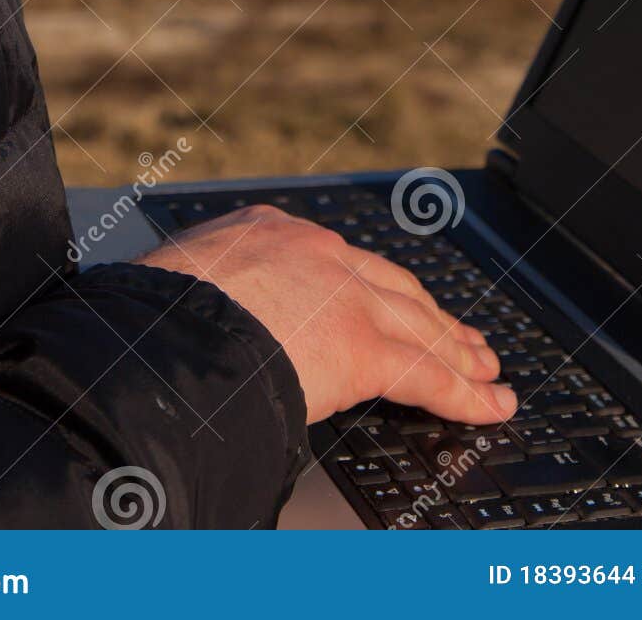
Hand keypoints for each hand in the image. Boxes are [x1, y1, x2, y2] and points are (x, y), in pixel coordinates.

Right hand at [138, 204, 517, 425]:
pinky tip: (491, 407)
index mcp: (267, 234)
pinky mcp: (365, 348)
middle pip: (393, 286)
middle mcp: (316, 253)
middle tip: (462, 335)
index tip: (386, 299)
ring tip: (485, 370)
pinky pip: (428, 375)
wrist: (164, 329)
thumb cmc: (150, 317)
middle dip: (430, 314)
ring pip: (419, 326)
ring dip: (458, 351)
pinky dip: (466, 394)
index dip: (371, 286)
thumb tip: (190, 331)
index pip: (334, 261)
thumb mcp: (178, 288)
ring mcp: (346, 296)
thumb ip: (206, 301)